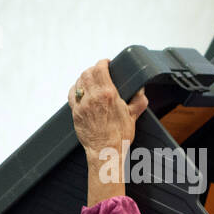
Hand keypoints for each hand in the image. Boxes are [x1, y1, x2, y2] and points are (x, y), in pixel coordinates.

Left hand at [68, 59, 147, 175]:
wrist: (105, 151)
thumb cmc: (120, 135)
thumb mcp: (133, 116)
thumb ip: (138, 100)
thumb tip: (141, 90)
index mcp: (107, 94)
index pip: (100, 68)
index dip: (103, 62)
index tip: (106, 63)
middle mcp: (92, 96)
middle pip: (88, 72)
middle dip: (94, 69)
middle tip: (100, 71)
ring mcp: (81, 104)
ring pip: (79, 82)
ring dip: (85, 77)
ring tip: (91, 80)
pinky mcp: (75, 111)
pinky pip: (72, 94)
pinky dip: (76, 88)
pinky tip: (81, 90)